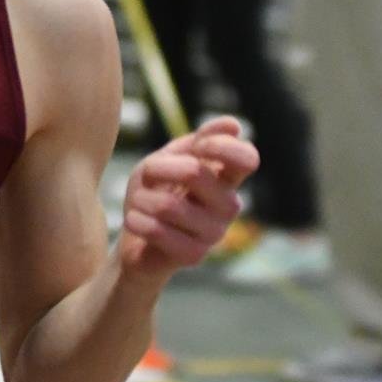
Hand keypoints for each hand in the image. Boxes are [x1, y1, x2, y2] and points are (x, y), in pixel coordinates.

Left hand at [117, 117, 258, 280]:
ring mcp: (214, 232)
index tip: (196, 147)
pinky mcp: (194, 255)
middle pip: (194, 172)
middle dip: (157, 167)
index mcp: (226, 179)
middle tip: (146, 174)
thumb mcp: (169, 158)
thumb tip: (234, 125)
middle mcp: (228, 206)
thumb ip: (197, 141)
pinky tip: (135, 221)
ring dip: (141, 198)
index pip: (246, 158)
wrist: (135, 237)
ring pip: (167, 204)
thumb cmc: (155, 191)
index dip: (219, 145)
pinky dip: (136, 220)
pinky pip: (156, 230)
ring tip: (139, 203)